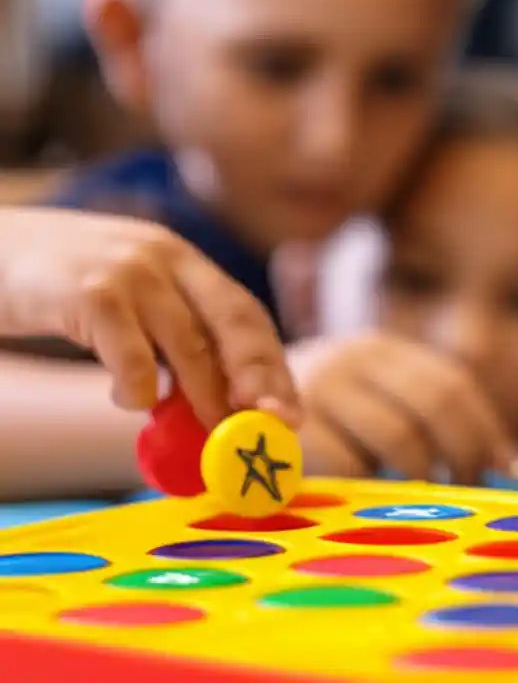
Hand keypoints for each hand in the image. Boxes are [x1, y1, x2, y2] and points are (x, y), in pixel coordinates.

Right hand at [0, 208, 299, 428]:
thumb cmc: (58, 289)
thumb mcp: (127, 304)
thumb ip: (166, 344)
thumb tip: (213, 414)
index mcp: (183, 261)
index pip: (246, 315)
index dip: (272, 366)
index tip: (289, 414)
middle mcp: (166, 257)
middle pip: (235, 321)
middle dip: (260, 379)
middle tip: (268, 425)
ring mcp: (130, 271)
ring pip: (190, 345)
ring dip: (206, 398)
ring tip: (208, 431)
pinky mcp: (91, 293)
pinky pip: (133, 357)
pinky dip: (139, 392)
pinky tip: (127, 401)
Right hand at [291, 332, 517, 484]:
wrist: (219, 422)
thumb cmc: (315, 426)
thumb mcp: (369, 405)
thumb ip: (426, 419)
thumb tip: (514, 468)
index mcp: (380, 349)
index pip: (452, 384)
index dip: (487, 430)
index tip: (508, 471)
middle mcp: (351, 357)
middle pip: (436, 405)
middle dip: (462, 454)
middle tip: (467, 491)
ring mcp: (317, 389)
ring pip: (400, 438)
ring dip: (421, 478)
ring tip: (422, 502)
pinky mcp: (288, 429)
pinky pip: (353, 468)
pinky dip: (371, 491)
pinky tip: (369, 504)